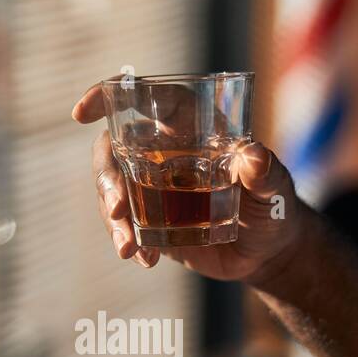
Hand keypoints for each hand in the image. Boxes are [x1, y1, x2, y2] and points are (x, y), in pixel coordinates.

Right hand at [72, 79, 309, 283]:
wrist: (267, 253)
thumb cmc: (275, 208)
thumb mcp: (276, 189)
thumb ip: (265, 172)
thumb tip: (253, 155)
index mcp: (190, 128)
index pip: (144, 99)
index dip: (109, 96)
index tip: (81, 113)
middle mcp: (163, 153)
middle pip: (114, 151)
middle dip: (107, 179)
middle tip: (119, 209)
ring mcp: (152, 188)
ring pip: (112, 192)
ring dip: (113, 219)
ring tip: (129, 248)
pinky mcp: (150, 222)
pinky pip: (124, 226)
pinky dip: (127, 241)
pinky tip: (143, 259)